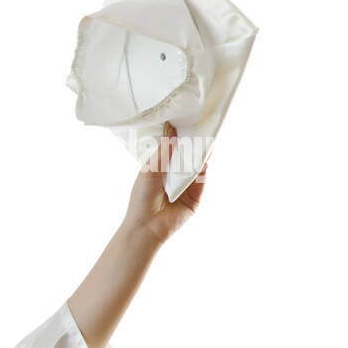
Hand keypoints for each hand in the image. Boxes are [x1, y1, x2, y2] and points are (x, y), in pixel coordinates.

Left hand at [123, 120, 205, 246]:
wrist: (146, 225)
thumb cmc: (142, 198)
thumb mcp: (150, 170)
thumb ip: (162, 151)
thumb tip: (170, 129)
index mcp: (161, 171)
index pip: (173, 151)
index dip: (179, 139)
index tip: (185, 122)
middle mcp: (174, 178)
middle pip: (187, 158)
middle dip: (193, 144)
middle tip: (200, 126)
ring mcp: (186, 188)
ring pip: (196, 167)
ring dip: (200, 154)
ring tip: (205, 138)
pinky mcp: (196, 198)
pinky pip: (201, 181)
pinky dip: (203, 169)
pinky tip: (204, 158)